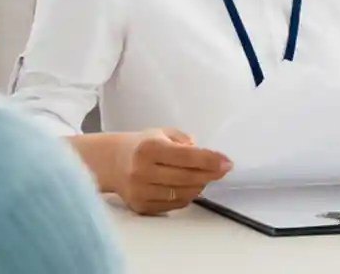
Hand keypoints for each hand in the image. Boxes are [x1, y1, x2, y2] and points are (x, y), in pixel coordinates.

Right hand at [111, 128, 232, 214]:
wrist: (112, 162)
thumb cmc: (143, 145)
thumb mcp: (164, 133)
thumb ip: (187, 142)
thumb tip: (209, 158)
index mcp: (149, 148)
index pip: (187, 156)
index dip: (211, 160)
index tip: (227, 162)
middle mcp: (142, 171)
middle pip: (187, 178)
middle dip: (210, 174)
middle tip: (222, 170)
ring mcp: (140, 191)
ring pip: (183, 194)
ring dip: (200, 185)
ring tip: (204, 176)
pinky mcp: (140, 206)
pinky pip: (174, 205)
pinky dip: (187, 196)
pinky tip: (189, 186)